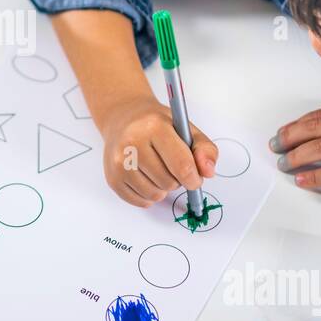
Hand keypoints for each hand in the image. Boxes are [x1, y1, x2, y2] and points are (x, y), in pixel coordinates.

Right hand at [101, 94, 218, 207]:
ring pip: (155, 195)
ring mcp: (118, 162)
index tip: (195, 178)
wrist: (123, 119)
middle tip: (171, 166)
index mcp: (154, 127)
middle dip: (176, 180)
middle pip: (168, 182)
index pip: (181, 165)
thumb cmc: (156, 125)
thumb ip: (204, 149)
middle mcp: (132, 143)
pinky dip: (149, 196)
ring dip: (163, 188)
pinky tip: (147, 178)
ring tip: (158, 171)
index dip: (194, 178)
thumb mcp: (185, 128)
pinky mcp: (112, 178)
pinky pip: (141, 202)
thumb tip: (208, 172)